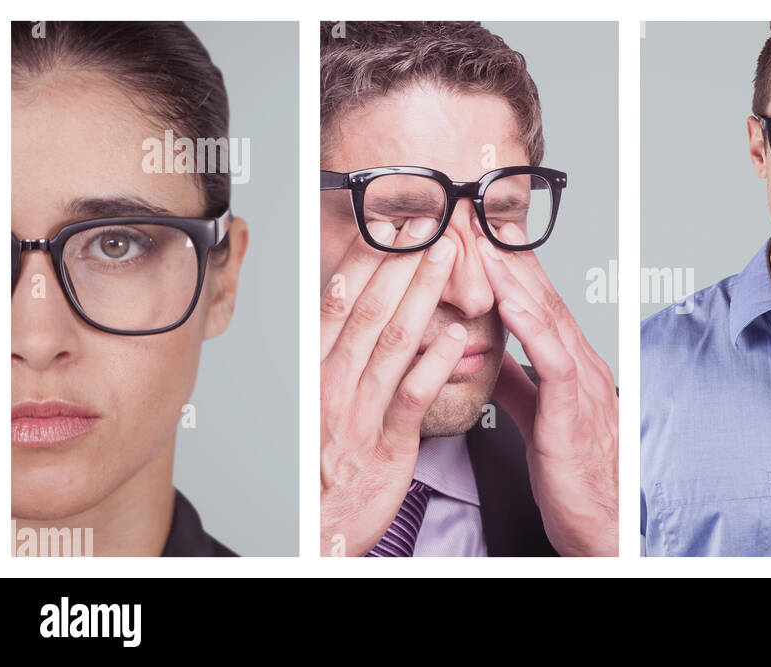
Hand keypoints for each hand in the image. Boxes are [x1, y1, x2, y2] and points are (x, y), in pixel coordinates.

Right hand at [320, 224, 462, 556]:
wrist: (319, 532)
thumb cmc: (323, 466)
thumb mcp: (319, 404)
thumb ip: (336, 356)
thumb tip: (347, 306)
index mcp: (313, 371)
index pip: (340, 302)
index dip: (367, 260)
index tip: (392, 224)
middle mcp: (330, 387)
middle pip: (368, 312)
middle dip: (400, 262)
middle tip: (430, 221)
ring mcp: (357, 417)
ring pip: (391, 343)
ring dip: (421, 295)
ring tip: (447, 257)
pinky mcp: (386, 448)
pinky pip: (411, 398)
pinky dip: (434, 362)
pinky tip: (457, 334)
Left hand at [475, 223, 618, 556]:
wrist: (607, 523)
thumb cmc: (575, 476)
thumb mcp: (537, 419)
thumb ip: (517, 385)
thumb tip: (490, 356)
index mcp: (568, 365)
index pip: (537, 302)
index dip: (511, 263)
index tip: (484, 229)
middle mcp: (579, 363)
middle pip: (541, 295)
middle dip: (510, 252)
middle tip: (481, 210)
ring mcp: (580, 382)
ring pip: (546, 315)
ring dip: (514, 274)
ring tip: (486, 237)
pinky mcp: (573, 409)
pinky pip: (549, 356)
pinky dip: (528, 322)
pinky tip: (506, 297)